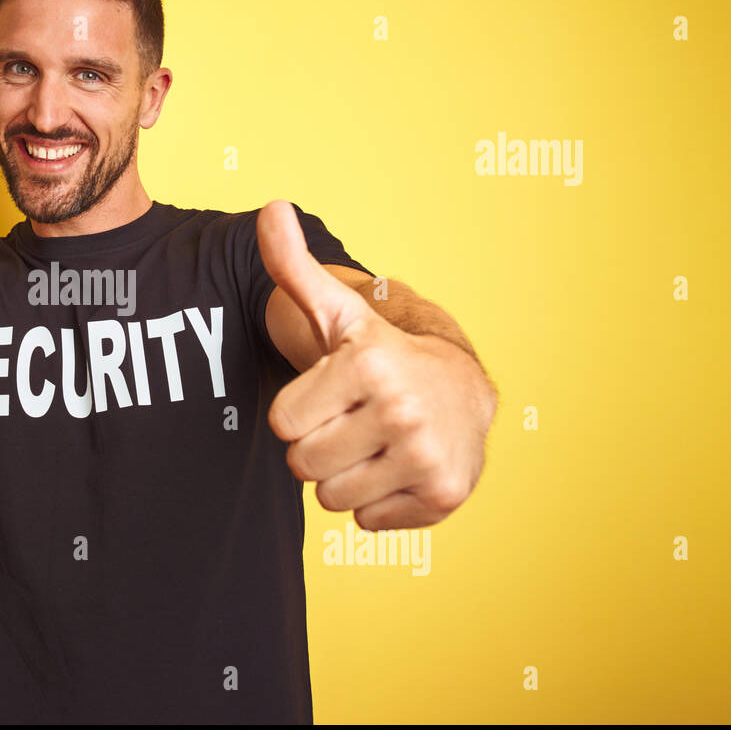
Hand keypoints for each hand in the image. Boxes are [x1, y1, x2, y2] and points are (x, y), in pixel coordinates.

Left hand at [256, 201, 493, 529]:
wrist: (460, 391)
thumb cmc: (381, 355)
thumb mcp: (337, 311)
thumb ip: (293, 266)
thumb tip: (270, 208)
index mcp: (367, 363)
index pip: (282, 423)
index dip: (300, 412)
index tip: (332, 393)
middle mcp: (401, 409)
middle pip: (302, 464)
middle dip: (319, 447)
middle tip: (353, 422)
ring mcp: (425, 456)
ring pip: (332, 497)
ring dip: (344, 477)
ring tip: (375, 443)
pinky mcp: (442, 496)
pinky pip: (367, 521)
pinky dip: (377, 502)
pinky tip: (399, 467)